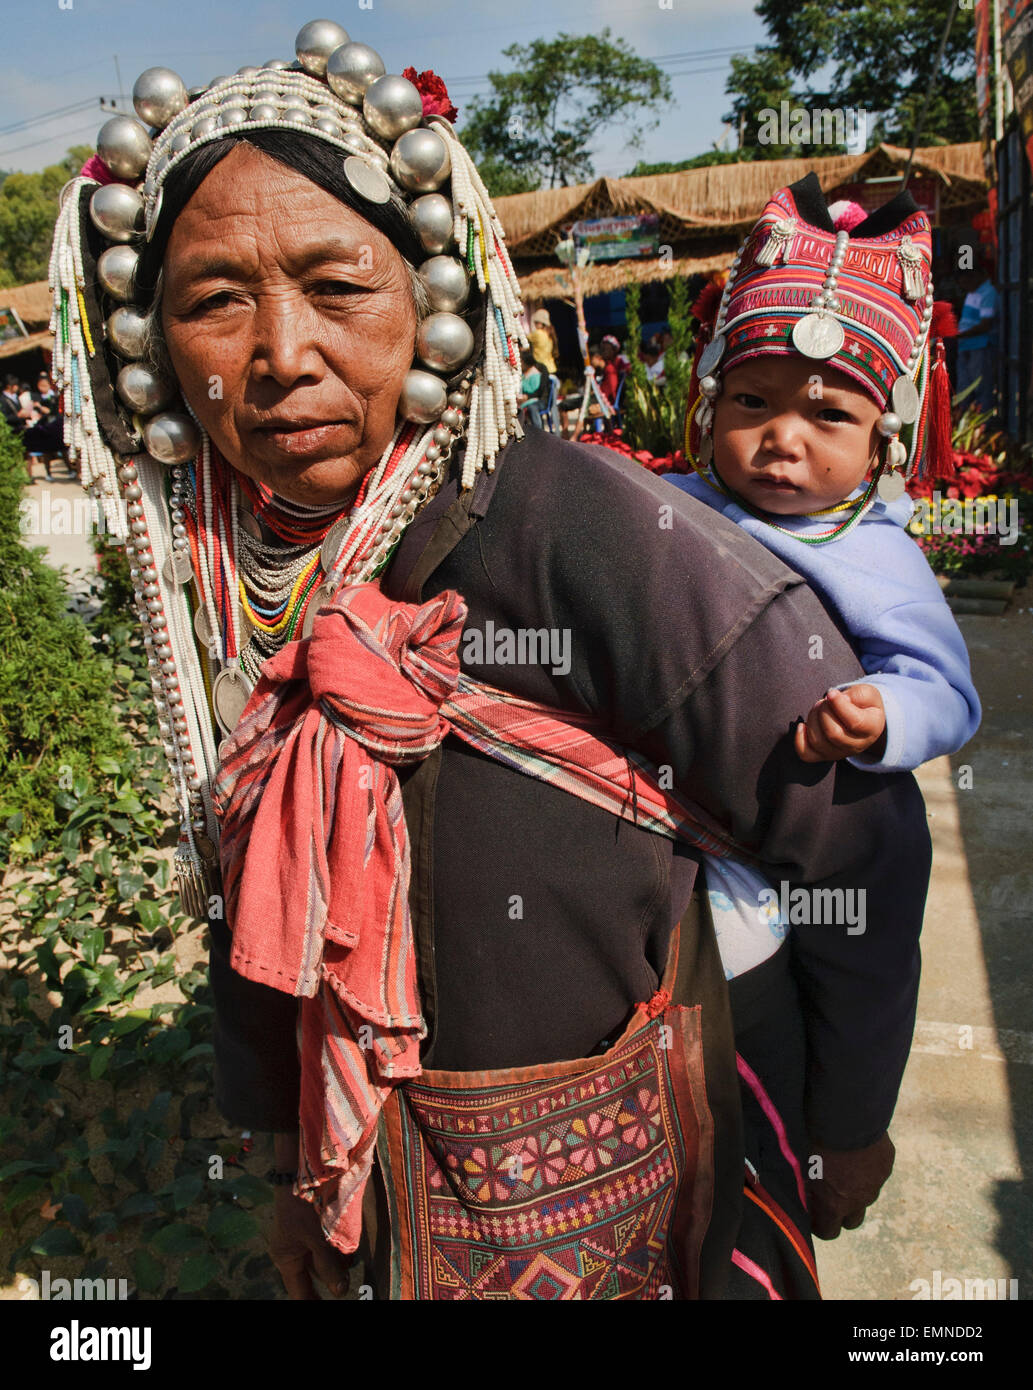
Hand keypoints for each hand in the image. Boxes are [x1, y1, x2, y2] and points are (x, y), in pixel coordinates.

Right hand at [269, 1184, 353, 1298]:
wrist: (301, 1169)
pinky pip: (329, 1242)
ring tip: (346, 1249)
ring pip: (325, 1257)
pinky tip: (346, 1237)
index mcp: (287, 1258)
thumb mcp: (316, 1238)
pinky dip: (338, 1243)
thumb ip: (329, 1265)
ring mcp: (304, 1237)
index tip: (328, 1306)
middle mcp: (294, 1250)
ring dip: (338, 1256)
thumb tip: (341, 1292)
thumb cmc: (303, 1205)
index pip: (300, 1292)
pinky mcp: (314, 1224)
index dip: (313, 1302)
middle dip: (333, 1273)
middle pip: (316, 1274)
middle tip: (346, 1274)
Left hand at [794, 684, 885, 762]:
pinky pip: (807, 754)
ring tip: (818, 708)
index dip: (839, 705)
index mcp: (871, 729)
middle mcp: (857, 746)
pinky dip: (800, 739)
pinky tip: (802, 725)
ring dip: (812, 720)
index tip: (831, 693)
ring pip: (818, 742)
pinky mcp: (823, 755)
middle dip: (823, 711)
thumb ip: (857, 694)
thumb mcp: (868, 693)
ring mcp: (839, 753)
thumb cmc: (863, 704)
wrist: (861, 718)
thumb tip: (835, 700)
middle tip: (824, 700)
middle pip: (833, 733)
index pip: (855, 722)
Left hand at [808, 1132, 895, 1239]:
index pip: (828, 1232)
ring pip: (866, 1196)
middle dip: (840, 1213)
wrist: (847, 1117)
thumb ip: (807, 1186)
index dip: (819, 1225)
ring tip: (843, 1167)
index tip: (812, 1214)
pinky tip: (857, 1149)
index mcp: (834, 1204)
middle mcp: (858, 1200)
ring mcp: (875, 1183)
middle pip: (851, 1221)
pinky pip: (876, 1174)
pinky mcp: (886, 1166)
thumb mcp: (804, 1168)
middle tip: (830, 1194)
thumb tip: (803, 1192)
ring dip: (855, 1189)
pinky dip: (867, 1168)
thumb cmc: (817, 1142)